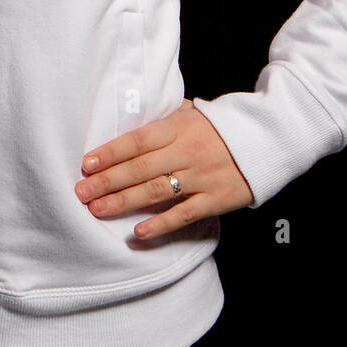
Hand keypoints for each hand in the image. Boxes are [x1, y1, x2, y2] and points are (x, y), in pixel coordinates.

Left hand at [74, 98, 253, 239]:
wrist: (265, 139)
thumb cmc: (219, 126)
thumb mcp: (191, 113)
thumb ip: (162, 120)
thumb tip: (129, 122)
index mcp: (178, 128)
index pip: (138, 141)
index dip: (111, 152)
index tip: (87, 163)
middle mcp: (186, 152)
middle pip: (140, 168)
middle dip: (108, 181)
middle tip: (81, 192)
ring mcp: (201, 177)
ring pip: (156, 191)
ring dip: (124, 202)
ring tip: (98, 209)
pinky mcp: (215, 199)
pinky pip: (184, 214)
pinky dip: (161, 224)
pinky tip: (138, 233)